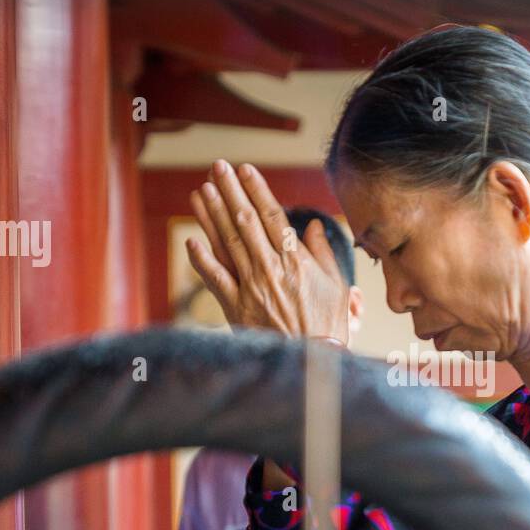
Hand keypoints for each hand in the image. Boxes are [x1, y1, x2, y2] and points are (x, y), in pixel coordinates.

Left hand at [187, 160, 349, 341]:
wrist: (311, 361)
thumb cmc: (328, 324)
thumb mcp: (337, 286)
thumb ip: (322, 253)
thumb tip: (312, 226)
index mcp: (296, 260)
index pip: (273, 216)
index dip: (256, 190)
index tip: (245, 169)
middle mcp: (271, 268)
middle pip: (246, 221)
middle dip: (230, 191)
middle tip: (218, 167)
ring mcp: (251, 287)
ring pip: (227, 242)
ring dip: (212, 215)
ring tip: (202, 190)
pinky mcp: (237, 307)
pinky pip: (215, 278)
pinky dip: (201, 259)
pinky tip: (191, 240)